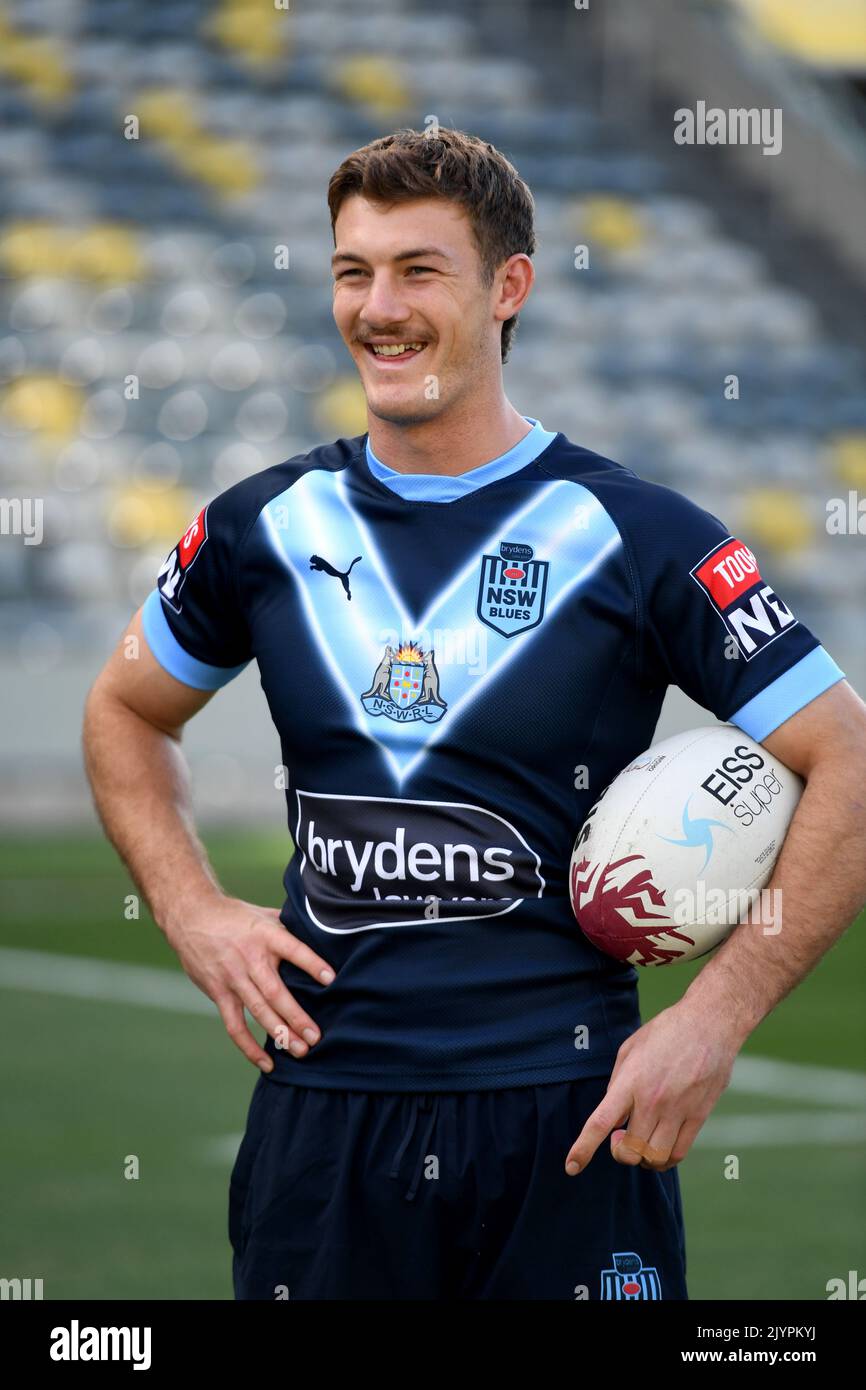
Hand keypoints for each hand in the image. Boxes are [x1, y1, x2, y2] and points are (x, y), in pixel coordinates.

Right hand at [165, 893, 335, 1071]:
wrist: (191, 916)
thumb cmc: (234, 916)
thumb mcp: (263, 914)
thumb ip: (289, 927)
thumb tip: (321, 933)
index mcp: (266, 935)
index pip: (293, 949)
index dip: (312, 964)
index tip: (332, 979)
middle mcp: (250, 958)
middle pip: (275, 991)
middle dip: (296, 1016)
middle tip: (316, 1037)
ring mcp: (233, 978)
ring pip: (258, 1011)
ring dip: (279, 1033)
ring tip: (300, 1051)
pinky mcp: (219, 992)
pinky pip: (234, 1025)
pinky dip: (249, 1046)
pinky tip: (267, 1062)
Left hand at [564, 999, 740, 1174]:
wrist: (710, 1023)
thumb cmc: (666, 1032)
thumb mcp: (630, 1049)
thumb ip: (618, 1084)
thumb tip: (614, 1115)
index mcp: (631, 1081)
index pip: (601, 1122)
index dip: (584, 1148)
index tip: (572, 1167)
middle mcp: (653, 1100)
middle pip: (630, 1151)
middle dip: (620, 1152)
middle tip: (620, 1138)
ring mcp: (678, 1110)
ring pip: (655, 1158)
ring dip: (643, 1158)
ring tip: (642, 1141)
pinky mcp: (699, 1115)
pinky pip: (679, 1153)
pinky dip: (665, 1159)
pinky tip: (660, 1146)